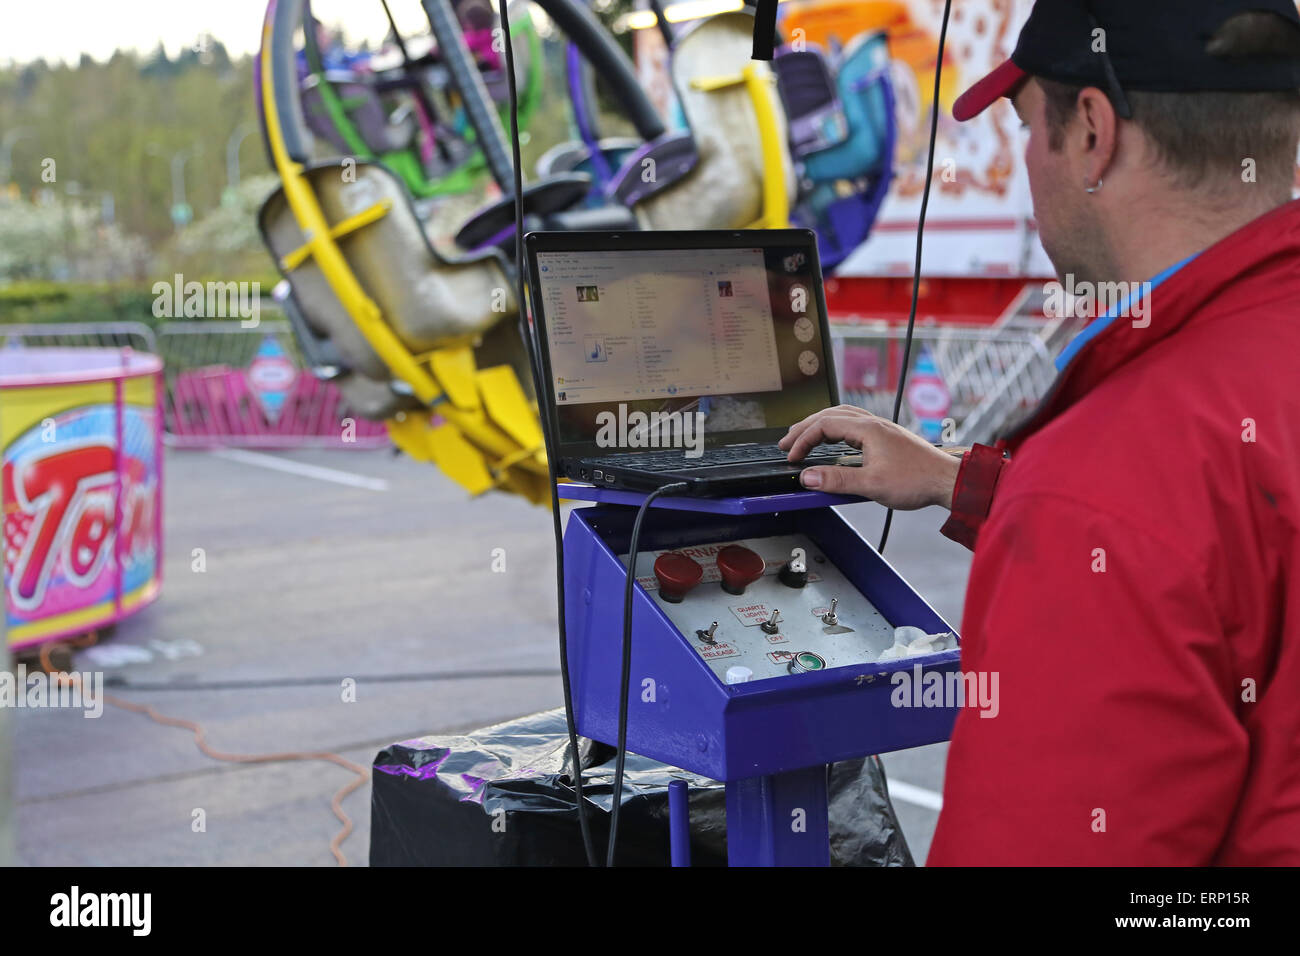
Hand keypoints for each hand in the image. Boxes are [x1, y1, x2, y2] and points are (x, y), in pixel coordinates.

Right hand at [778, 405, 961, 509]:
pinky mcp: (887, 438)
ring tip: (805, 438)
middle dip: (805, 428)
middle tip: (787, 443)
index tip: (792, 457)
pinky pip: (853, 425)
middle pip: (830, 415)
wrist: (948, 481)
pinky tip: (834, 441)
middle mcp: (874, 424)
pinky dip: (836, 430)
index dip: (802, 440)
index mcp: (868, 429)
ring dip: (820, 426)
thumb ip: (836, 480)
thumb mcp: (871, 485)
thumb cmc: (918, 480)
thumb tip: (808, 477)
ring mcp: (881, 430)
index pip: (823, 425)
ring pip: (842, 417)